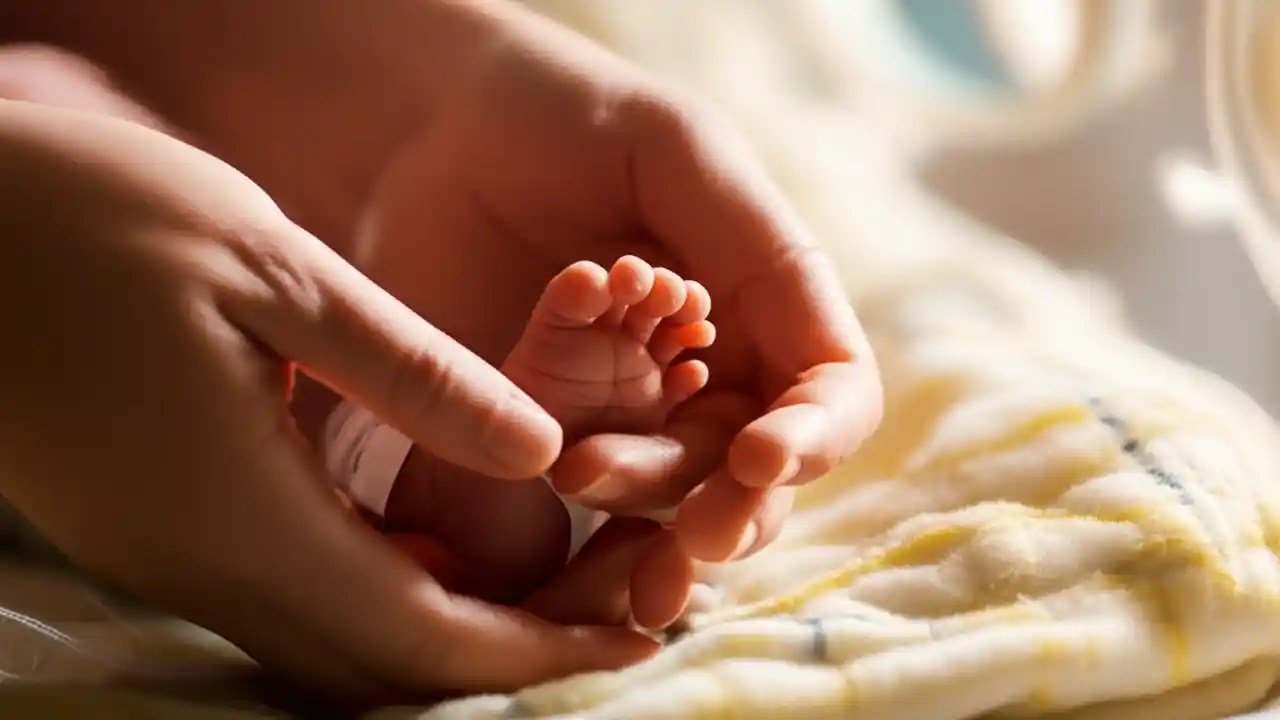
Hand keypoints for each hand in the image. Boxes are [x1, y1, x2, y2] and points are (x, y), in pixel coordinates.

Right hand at [0, 100, 655, 700]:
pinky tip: (440, 531)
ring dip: (453, 622)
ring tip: (555, 570)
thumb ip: (413, 376)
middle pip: (388, 663)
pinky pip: (293, 596)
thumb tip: (541, 453)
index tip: (636, 632)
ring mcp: (171, 558)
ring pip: (339, 641)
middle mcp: (205, 566)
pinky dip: (385, 586)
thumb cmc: (92, 220)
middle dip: (513, 650)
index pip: (423, 636)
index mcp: (242, 514)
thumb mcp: (274, 272)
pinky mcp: (156, 530)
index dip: (540, 650)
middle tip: (617, 596)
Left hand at [354, 2, 881, 622]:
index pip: (831, 393)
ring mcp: (631, 406)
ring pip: (674, 494)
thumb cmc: (561, 112)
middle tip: (695, 532)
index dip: (816, 437)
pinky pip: (587, 496)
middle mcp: (710, 365)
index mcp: (763, 298)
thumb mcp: (678, 152)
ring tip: (581, 471)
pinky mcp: (551, 432)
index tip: (762, 457)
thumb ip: (758, 248)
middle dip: (734, 504)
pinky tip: (563, 507)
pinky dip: (586, 519)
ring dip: (649, 506)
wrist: (421, 124)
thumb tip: (801, 380)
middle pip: (755, 466)